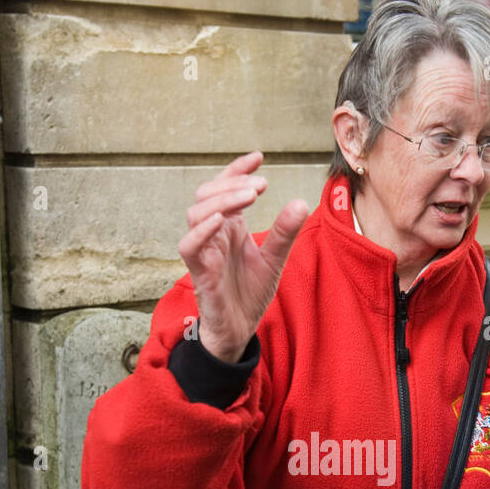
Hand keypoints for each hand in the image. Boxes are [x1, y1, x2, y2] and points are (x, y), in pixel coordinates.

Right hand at [177, 151, 309, 362]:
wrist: (239, 330)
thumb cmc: (249, 294)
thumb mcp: (274, 259)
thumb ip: (284, 232)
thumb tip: (300, 201)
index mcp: (228, 227)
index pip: (224, 187)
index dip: (237, 169)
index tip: (259, 158)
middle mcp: (212, 234)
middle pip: (207, 194)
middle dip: (232, 183)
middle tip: (261, 185)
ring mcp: (203, 252)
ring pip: (196, 214)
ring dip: (222, 200)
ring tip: (250, 196)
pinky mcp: (199, 272)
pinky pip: (189, 245)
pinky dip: (201, 231)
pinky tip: (223, 220)